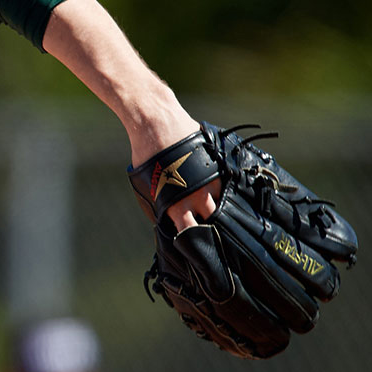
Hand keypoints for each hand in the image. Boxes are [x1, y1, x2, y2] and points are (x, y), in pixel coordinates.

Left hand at [129, 112, 220, 232]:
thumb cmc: (147, 156)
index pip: (192, 235)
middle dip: (212, 231)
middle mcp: (198, 197)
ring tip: (221, 218)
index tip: (197, 249)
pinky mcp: (219, 167)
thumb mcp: (145, 187)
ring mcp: (211, 182)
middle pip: (213, 224)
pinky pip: (226, 187)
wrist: (158, 123)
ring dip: (220, 211)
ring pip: (223, 205)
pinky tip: (224, 195)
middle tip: (212, 235)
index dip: (196, 244)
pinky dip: (224, 192)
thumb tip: (167, 223)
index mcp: (177, 206)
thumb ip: (159, 208)